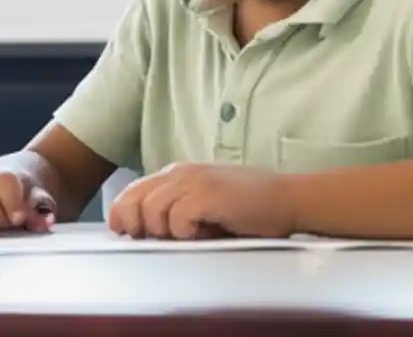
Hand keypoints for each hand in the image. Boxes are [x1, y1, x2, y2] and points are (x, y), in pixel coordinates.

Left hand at [108, 163, 296, 239]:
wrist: (289, 200)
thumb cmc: (249, 209)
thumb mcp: (203, 207)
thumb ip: (175, 211)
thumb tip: (143, 234)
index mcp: (176, 175)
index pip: (132, 191)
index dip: (123, 214)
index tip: (126, 234)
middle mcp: (180, 173)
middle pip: (134, 200)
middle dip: (137, 225)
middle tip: (157, 240)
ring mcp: (193, 181)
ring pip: (152, 211)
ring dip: (167, 231)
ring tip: (192, 236)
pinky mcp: (207, 194)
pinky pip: (177, 218)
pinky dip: (186, 232)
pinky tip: (205, 233)